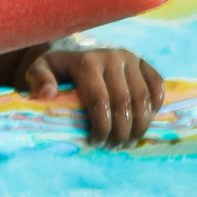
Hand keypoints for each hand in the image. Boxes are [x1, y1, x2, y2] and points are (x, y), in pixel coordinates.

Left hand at [19, 45, 164, 149]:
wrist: (73, 49)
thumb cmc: (55, 69)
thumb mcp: (39, 70)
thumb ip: (39, 80)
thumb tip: (48, 93)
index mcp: (86, 61)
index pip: (100, 101)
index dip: (101, 127)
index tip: (95, 142)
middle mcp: (112, 57)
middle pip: (124, 103)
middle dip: (121, 131)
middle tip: (113, 147)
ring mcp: (130, 58)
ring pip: (143, 98)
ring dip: (139, 126)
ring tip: (128, 142)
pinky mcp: (143, 61)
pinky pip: (157, 85)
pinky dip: (155, 106)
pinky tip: (143, 122)